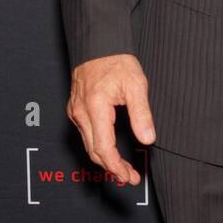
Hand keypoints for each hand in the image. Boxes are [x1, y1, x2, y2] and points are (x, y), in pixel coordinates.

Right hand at [65, 53, 155, 187]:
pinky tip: (110, 150)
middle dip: (112, 168)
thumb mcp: (136, 85)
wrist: (98, 45)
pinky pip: (86, 134)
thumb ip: (141, 114)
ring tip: (123, 168)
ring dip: (105, 159)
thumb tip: (147, 138)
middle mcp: (81, 112)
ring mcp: (76, 111)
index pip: (103, 148)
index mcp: (95, 107)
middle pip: (94, 151)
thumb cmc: (116, 62)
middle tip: (129, 177)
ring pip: (88, 145)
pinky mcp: (76, 109)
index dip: (116, 166)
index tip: (128, 176)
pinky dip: (98, 146)